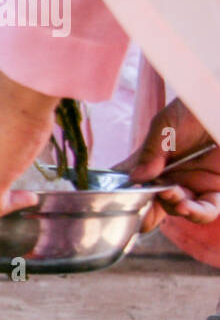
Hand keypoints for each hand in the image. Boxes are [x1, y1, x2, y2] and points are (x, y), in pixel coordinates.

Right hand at [115, 98, 219, 230]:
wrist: (216, 106)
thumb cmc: (194, 110)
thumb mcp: (165, 125)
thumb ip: (150, 151)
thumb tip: (135, 178)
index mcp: (153, 164)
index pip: (132, 184)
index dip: (120, 196)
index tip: (110, 202)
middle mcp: (171, 178)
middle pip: (152, 203)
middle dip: (145, 209)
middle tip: (141, 203)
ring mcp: (193, 185)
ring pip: (176, 209)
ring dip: (169, 206)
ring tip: (167, 194)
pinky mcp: (216, 189)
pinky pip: (206, 210)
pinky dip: (194, 213)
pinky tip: (184, 206)